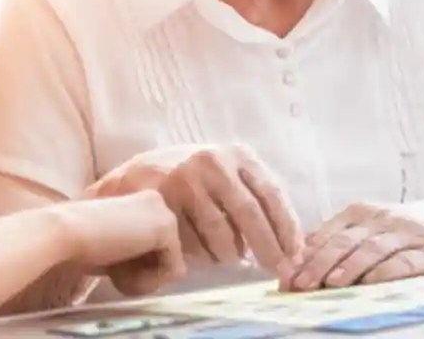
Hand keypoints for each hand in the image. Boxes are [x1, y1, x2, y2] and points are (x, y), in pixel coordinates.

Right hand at [52, 190, 185, 295]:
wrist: (62, 234)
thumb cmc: (78, 245)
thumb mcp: (115, 247)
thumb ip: (137, 252)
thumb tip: (166, 273)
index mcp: (143, 202)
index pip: (158, 248)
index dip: (135, 267)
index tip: (109, 264)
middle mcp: (158, 201)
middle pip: (168, 257)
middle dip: (142, 274)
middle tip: (114, 273)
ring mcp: (164, 211)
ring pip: (172, 266)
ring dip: (143, 280)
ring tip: (116, 273)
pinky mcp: (166, 226)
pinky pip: (174, 270)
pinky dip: (148, 282)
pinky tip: (121, 273)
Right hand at [88, 144, 302, 272]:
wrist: (129, 181)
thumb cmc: (183, 183)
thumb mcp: (220, 174)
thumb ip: (250, 194)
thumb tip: (285, 239)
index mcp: (235, 153)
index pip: (271, 192)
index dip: (287, 226)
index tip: (294, 252)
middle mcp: (213, 160)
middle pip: (250, 213)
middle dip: (268, 247)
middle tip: (277, 270)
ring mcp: (187, 178)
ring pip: (221, 232)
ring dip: (230, 254)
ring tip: (229, 258)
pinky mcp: (163, 198)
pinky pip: (193, 241)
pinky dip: (203, 255)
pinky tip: (203, 255)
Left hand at [279, 202, 423, 291]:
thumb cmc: (414, 227)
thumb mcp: (376, 224)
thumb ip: (343, 236)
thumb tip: (301, 256)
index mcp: (364, 211)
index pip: (327, 231)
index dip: (304, 253)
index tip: (283, 274)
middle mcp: (383, 218)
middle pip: (344, 240)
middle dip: (317, 263)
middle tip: (297, 283)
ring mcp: (408, 233)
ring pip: (370, 249)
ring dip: (346, 267)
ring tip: (327, 283)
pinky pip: (405, 261)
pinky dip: (385, 272)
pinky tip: (370, 283)